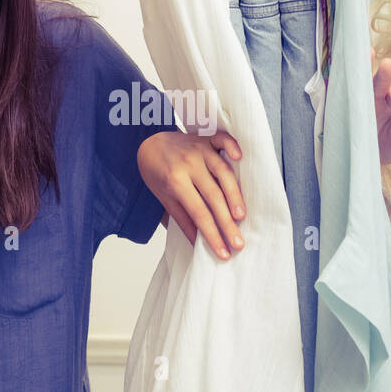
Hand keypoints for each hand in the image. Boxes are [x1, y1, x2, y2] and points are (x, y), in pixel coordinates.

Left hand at [137, 129, 244, 258]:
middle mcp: (188, 165)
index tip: (224, 253)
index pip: (198, 213)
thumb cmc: (157, 174)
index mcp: (175, 181)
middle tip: (239, 243)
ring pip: (223, 172)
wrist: (149, 143)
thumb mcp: (164, 198)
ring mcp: (199, 150)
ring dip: (234, 194)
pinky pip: (222, 139)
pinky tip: (239, 157)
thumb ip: (183, 220)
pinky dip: (232, 146)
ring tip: (241, 216)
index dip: (212, 234)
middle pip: (213, 196)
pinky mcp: (207, 138)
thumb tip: (198, 244)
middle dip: (227, 223)